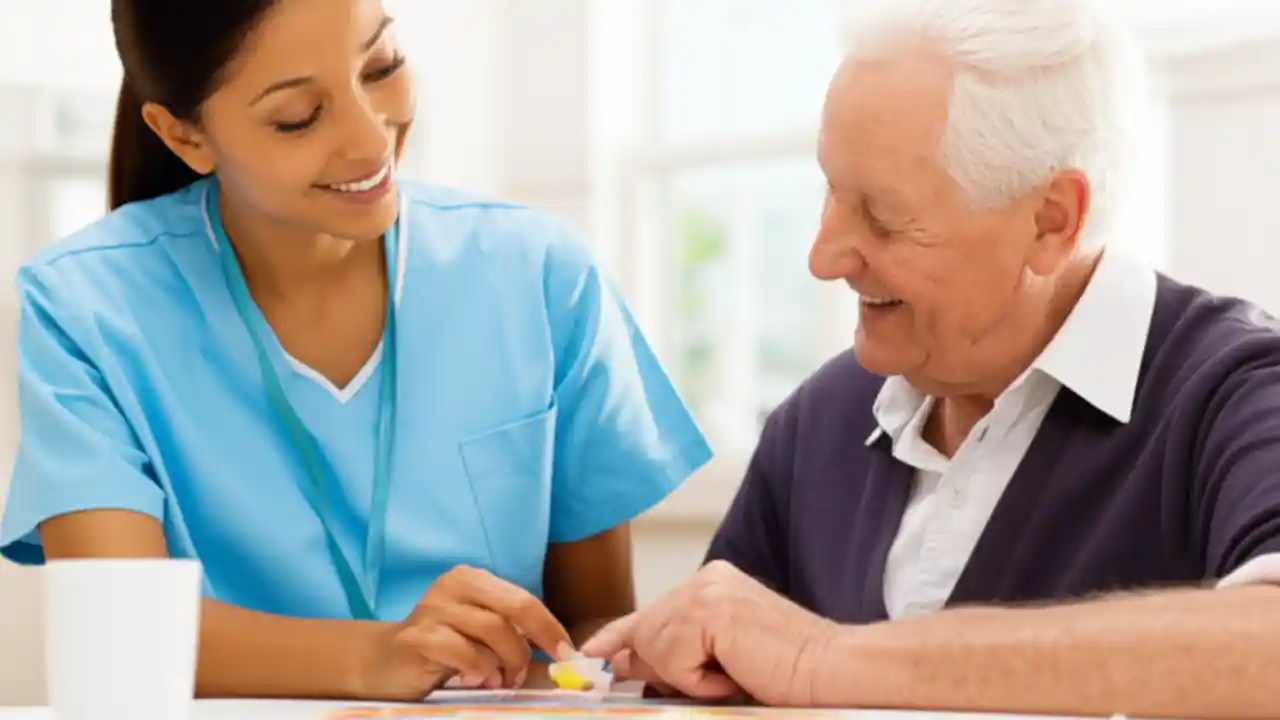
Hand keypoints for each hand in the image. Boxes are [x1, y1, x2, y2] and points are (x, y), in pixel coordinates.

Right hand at [353, 565, 572, 699]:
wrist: (383, 663)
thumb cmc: (441, 648)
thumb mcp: (479, 632)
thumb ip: (510, 632)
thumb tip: (558, 653)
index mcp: (472, 579)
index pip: (524, 600)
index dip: (550, 628)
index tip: (568, 655)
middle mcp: (453, 585)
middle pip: (515, 608)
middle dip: (534, 644)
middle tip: (536, 672)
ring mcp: (433, 608)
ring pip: (494, 632)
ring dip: (504, 663)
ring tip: (497, 680)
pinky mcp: (417, 636)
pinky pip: (465, 653)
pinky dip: (477, 669)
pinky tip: (472, 678)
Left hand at [582, 561, 838, 705]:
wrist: (834, 671)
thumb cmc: (787, 675)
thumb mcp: (718, 665)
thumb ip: (672, 657)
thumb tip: (621, 663)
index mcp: (713, 585)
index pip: (651, 612)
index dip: (616, 637)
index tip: (587, 655)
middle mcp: (706, 579)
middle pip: (645, 631)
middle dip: (661, 667)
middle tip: (719, 678)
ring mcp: (706, 590)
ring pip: (654, 646)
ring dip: (689, 676)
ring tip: (737, 673)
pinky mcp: (708, 611)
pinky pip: (671, 658)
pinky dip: (698, 680)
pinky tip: (737, 672)